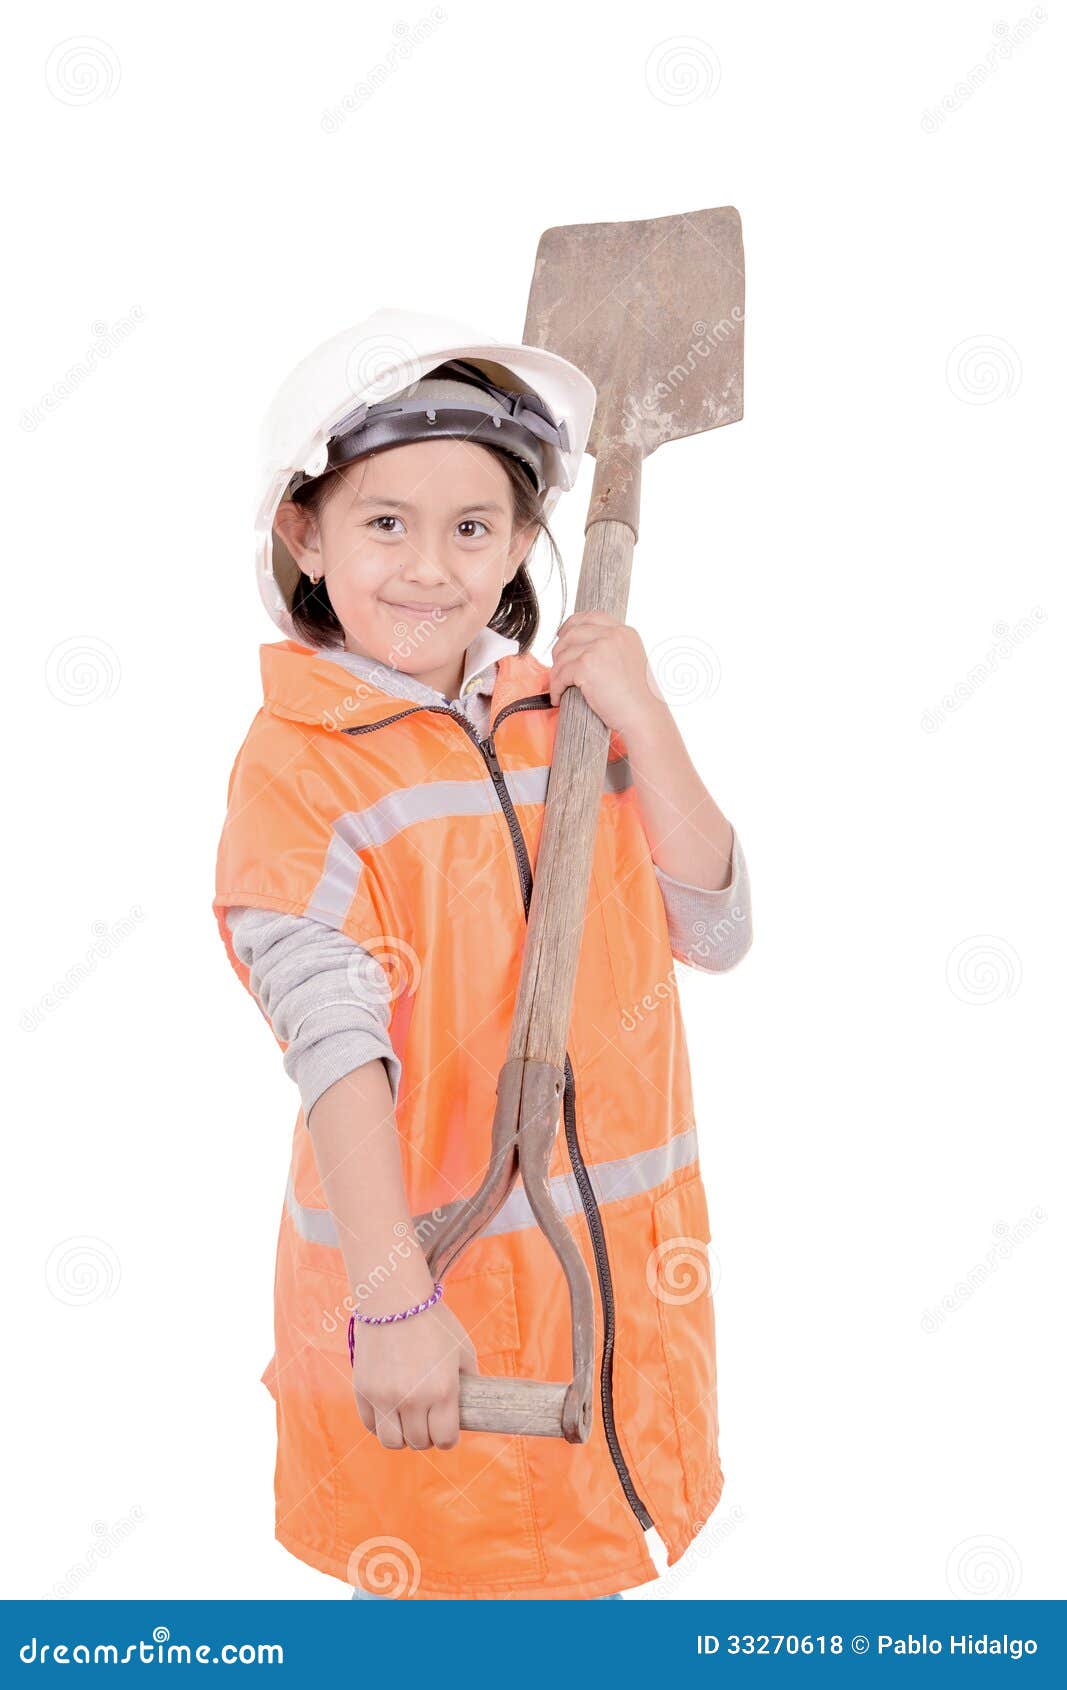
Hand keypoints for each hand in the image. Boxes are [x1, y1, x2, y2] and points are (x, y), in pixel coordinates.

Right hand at [352, 1298, 479, 1451]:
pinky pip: (371, 1425)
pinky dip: (381, 1424)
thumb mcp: (462, 1349)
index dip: (448, 1438)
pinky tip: (389, 1411)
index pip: (445, 1439)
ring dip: (402, 1436)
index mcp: (442, 1390)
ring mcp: (385, 1396)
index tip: (447, 1430)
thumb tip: (472, 1402)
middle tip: (428, 1421)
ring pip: (392, 1441)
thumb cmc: (434, 1321)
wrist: (395, 1297)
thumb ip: (469, 1379)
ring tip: (407, 1420)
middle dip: (426, 1436)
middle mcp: (413, 1398)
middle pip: (419, 1442)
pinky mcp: (363, 1390)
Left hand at [548, 611, 666, 739]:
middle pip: (572, 632)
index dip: (572, 625)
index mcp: (625, 632)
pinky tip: (559, 697)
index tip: (562, 635)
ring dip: (557, 672)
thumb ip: (611, 648)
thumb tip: (582, 647)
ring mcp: (599, 648)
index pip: (591, 617)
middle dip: (560, 650)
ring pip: (563, 654)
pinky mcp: (586, 665)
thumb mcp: (630, 661)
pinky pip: (560, 673)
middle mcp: (613, 635)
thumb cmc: (638, 698)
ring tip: (560, 686)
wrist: (643, 716)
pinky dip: (556, 687)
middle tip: (558, 667)